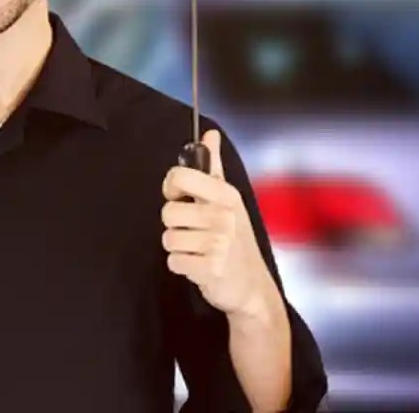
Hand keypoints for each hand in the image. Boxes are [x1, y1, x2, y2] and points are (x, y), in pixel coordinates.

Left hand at [161, 129, 278, 318]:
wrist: (251, 286)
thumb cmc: (235, 239)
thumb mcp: (228, 200)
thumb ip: (213, 166)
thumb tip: (209, 133)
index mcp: (226, 195)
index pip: (181, 176)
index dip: (172, 187)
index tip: (179, 197)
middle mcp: (224, 217)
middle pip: (167, 212)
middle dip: (175, 225)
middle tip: (195, 231)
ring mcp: (219, 244)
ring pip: (168, 239)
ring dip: (178, 247)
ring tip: (199, 250)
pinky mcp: (210, 269)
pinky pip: (173, 261)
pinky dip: (181, 266)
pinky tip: (199, 266)